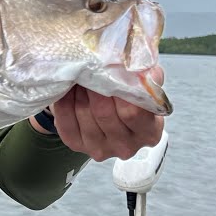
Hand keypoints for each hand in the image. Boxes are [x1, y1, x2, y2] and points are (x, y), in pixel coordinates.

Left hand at [40, 66, 165, 161]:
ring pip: (83, 112)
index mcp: (149, 133)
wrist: (112, 112)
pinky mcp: (76, 144)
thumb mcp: (145, 86)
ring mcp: (99, 149)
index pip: (133, 112)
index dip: (119, 89)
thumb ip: (145, 77)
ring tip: (80, 73)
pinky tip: (69, 87)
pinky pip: (65, 119)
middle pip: (104, 113)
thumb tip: (136, 66)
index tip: (111, 70)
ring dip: (79, 89)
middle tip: (90, 66)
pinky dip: (65, 99)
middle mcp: (126, 147)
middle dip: (95, 85)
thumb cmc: (132, 98)